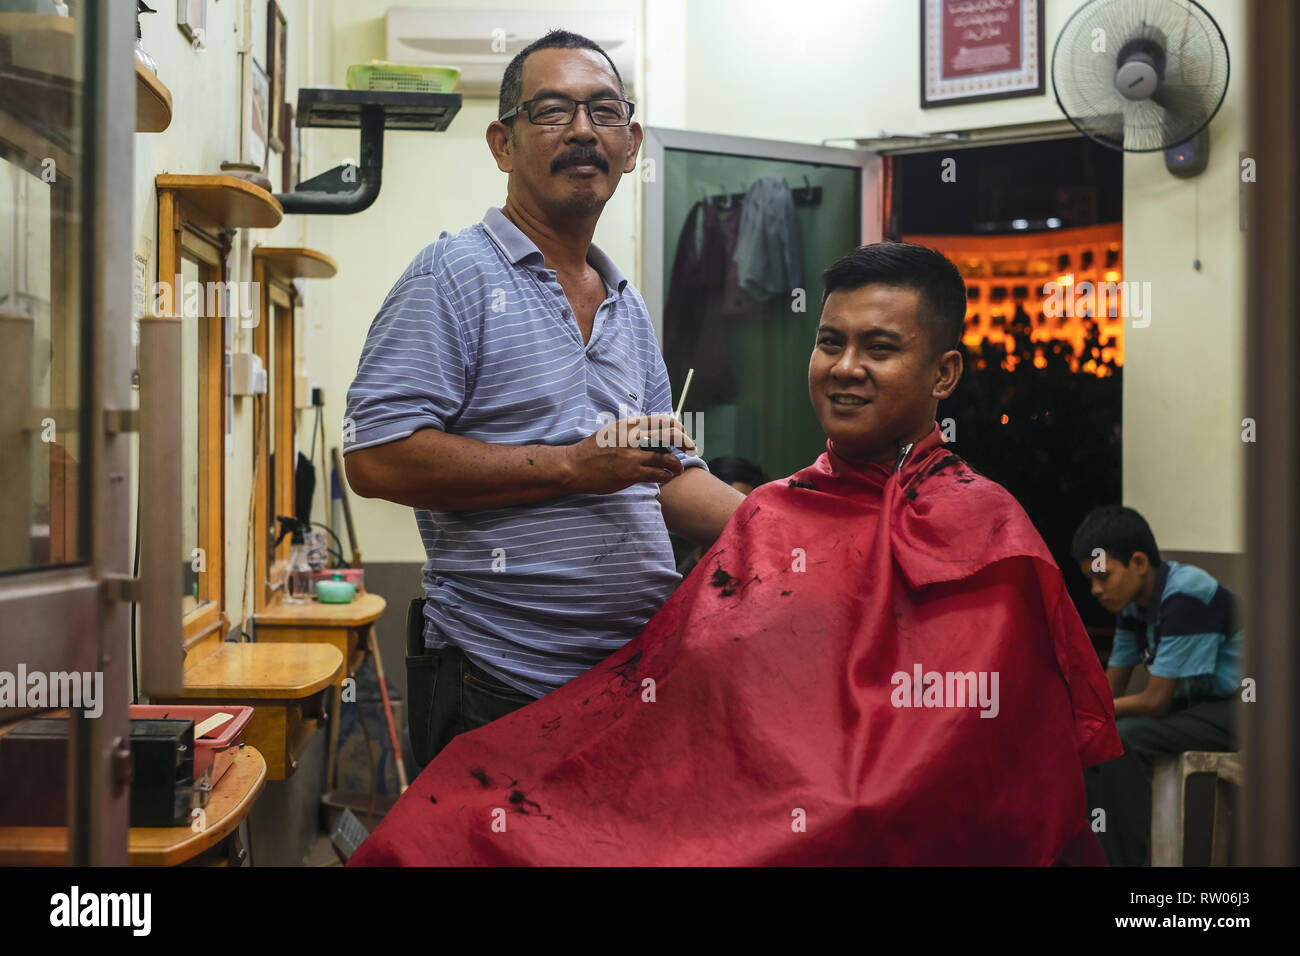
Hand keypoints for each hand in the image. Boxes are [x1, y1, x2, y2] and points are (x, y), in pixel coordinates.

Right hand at [564, 414, 696, 494]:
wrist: (574, 466)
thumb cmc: (591, 450)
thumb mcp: (611, 431)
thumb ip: (629, 430)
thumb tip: (647, 431)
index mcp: (629, 424)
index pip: (662, 420)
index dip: (677, 426)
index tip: (683, 433)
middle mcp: (633, 437)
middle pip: (670, 435)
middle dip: (686, 441)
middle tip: (692, 449)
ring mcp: (633, 455)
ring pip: (667, 458)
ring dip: (677, 465)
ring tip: (678, 469)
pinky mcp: (631, 473)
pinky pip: (657, 474)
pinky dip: (666, 476)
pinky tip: (666, 478)